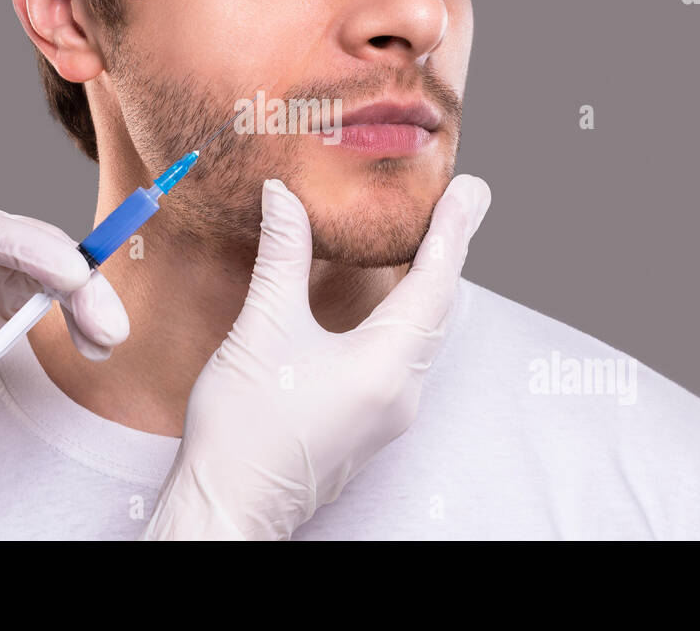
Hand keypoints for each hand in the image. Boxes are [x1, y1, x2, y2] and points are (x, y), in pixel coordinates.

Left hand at [0, 202, 127, 453]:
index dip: (39, 252)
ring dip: (87, 301)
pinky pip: (58, 291)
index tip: (75, 276)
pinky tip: (93, 343)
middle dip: (79, 283)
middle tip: (108, 325)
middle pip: (40, 247)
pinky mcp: (15, 284)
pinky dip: (79, 315)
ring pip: (58, 267)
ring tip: (105, 341)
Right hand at [142, 174, 490, 539]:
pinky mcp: (370, 421)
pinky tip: (394, 297)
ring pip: (423, 334)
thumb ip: (282, 257)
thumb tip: (283, 197)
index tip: (470, 190)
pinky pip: (404, 355)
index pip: (433, 284)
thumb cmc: (243, 430)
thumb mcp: (262, 330)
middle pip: (437, 308)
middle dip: (449, 250)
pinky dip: (406, 314)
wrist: (229, 508)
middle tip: (464, 201)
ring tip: (436, 238)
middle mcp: (401, 393)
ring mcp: (389, 412)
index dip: (452, 231)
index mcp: (385, 368)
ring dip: (429, 283)